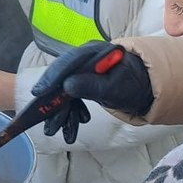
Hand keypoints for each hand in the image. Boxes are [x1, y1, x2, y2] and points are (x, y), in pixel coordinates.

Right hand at [30, 40, 152, 143]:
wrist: (143, 87)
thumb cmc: (132, 85)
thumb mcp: (115, 88)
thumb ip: (92, 85)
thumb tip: (67, 86)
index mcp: (94, 52)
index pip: (68, 62)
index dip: (52, 77)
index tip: (39, 92)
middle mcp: (84, 58)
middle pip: (61, 78)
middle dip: (55, 103)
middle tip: (49, 122)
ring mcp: (82, 69)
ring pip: (63, 89)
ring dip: (62, 111)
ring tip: (60, 130)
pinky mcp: (81, 79)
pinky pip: (70, 95)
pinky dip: (70, 110)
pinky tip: (76, 123)